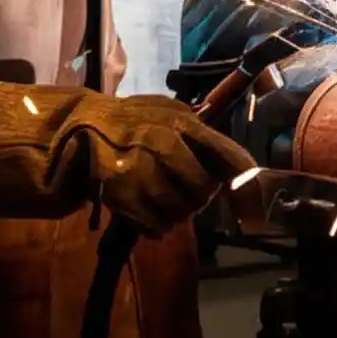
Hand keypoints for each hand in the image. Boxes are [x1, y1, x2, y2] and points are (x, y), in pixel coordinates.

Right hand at [87, 95, 256, 234]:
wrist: (85, 124)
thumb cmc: (135, 119)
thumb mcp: (169, 111)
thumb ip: (199, 130)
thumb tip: (235, 161)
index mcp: (180, 122)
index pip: (224, 152)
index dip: (242, 173)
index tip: (252, 188)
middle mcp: (162, 144)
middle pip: (202, 188)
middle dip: (202, 196)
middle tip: (195, 195)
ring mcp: (140, 170)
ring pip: (179, 209)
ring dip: (180, 213)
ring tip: (172, 205)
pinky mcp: (121, 193)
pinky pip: (155, 223)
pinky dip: (160, 226)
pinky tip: (157, 218)